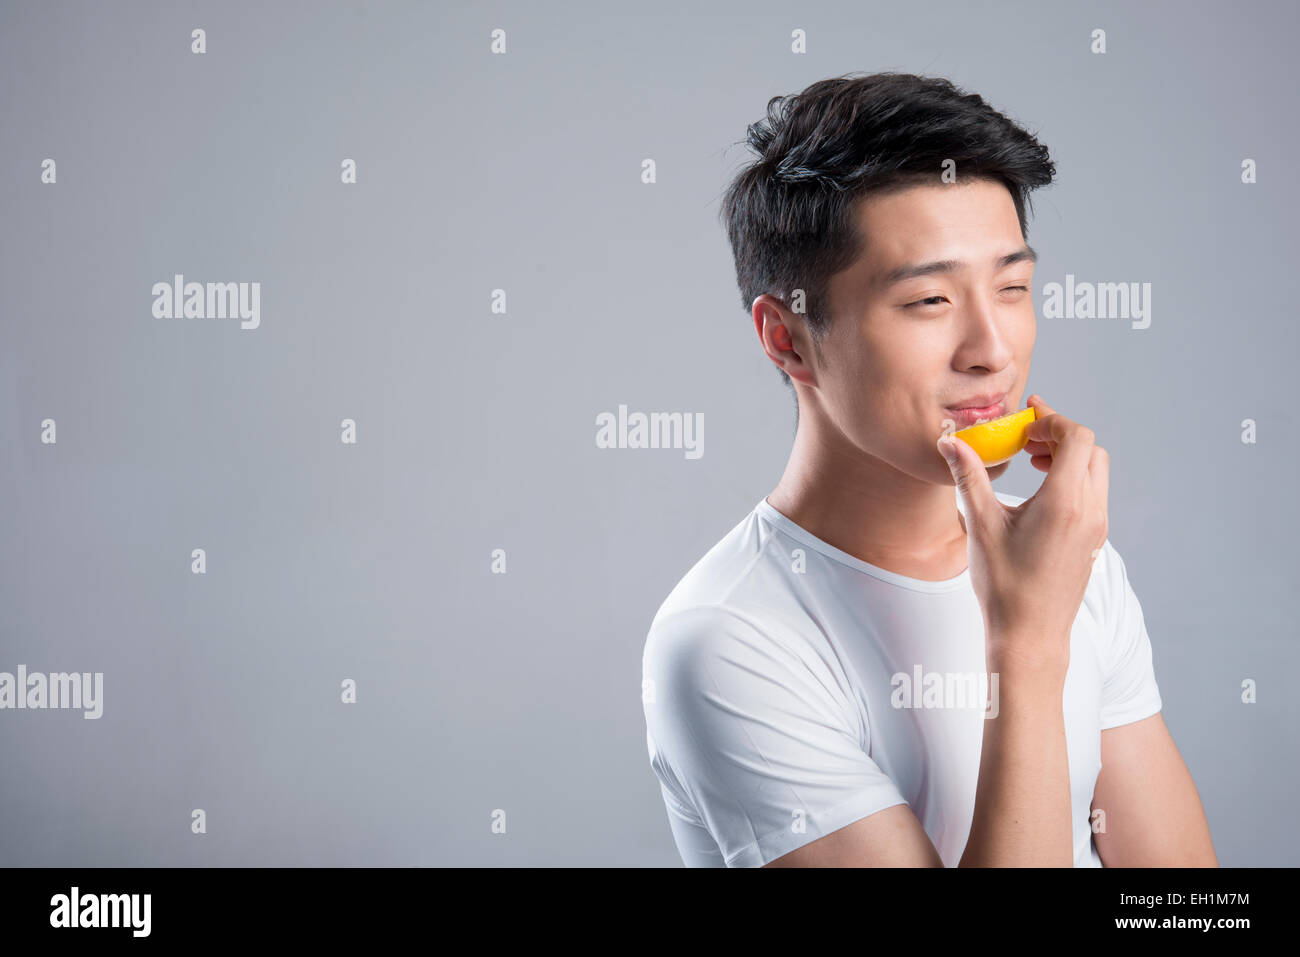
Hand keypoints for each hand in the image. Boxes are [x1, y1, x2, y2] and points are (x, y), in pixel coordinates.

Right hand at [937, 395, 1109, 677]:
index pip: (1076, 437)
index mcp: (1065, 502)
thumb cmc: (1004, 585)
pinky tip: (1040, 493)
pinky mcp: (1094, 541)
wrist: (1029, 636)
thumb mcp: (981, 525)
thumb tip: (950, 442)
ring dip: (1068, 457)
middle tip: (1025, 439)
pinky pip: (1094, 494)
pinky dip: (1073, 479)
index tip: (1025, 417)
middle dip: (1060, 434)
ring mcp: (1097, 528)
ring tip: (1032, 463)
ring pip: (1096, 471)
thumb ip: (968, 477)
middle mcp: (1090, 511)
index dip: (1052, 419)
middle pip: (1091, 449)